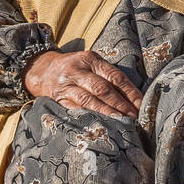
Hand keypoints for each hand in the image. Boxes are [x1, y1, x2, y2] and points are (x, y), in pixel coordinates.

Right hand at [22, 49, 142, 117]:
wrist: (43, 70)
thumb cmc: (76, 68)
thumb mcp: (91, 64)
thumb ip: (108, 76)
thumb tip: (132, 96)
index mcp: (90, 59)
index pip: (114, 76)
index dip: (129, 91)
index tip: (140, 104)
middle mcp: (78, 71)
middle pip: (102, 89)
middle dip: (120, 104)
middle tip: (133, 116)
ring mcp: (67, 85)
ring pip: (89, 100)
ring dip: (106, 112)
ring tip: (121, 122)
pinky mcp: (59, 99)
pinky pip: (76, 110)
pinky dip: (90, 117)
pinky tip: (101, 124)